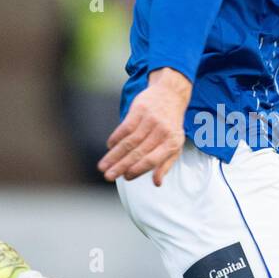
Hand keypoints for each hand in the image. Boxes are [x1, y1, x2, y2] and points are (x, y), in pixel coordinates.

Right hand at [99, 68, 190, 185]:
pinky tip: (109, 147)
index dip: (138, 170)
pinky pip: (125, 127)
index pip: (152, 160)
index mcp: (172, 142)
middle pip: (138, 152)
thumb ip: (165, 164)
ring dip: (114, 155)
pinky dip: (116, 138)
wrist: (170, 94)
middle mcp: (162, 131)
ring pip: (129, 141)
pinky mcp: (140, 110)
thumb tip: (156, 183)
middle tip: (108, 176)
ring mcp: (150, 120)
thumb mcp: (175, 144)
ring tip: (103, 165)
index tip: (126, 177)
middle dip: (121, 166)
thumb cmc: (171, 124)